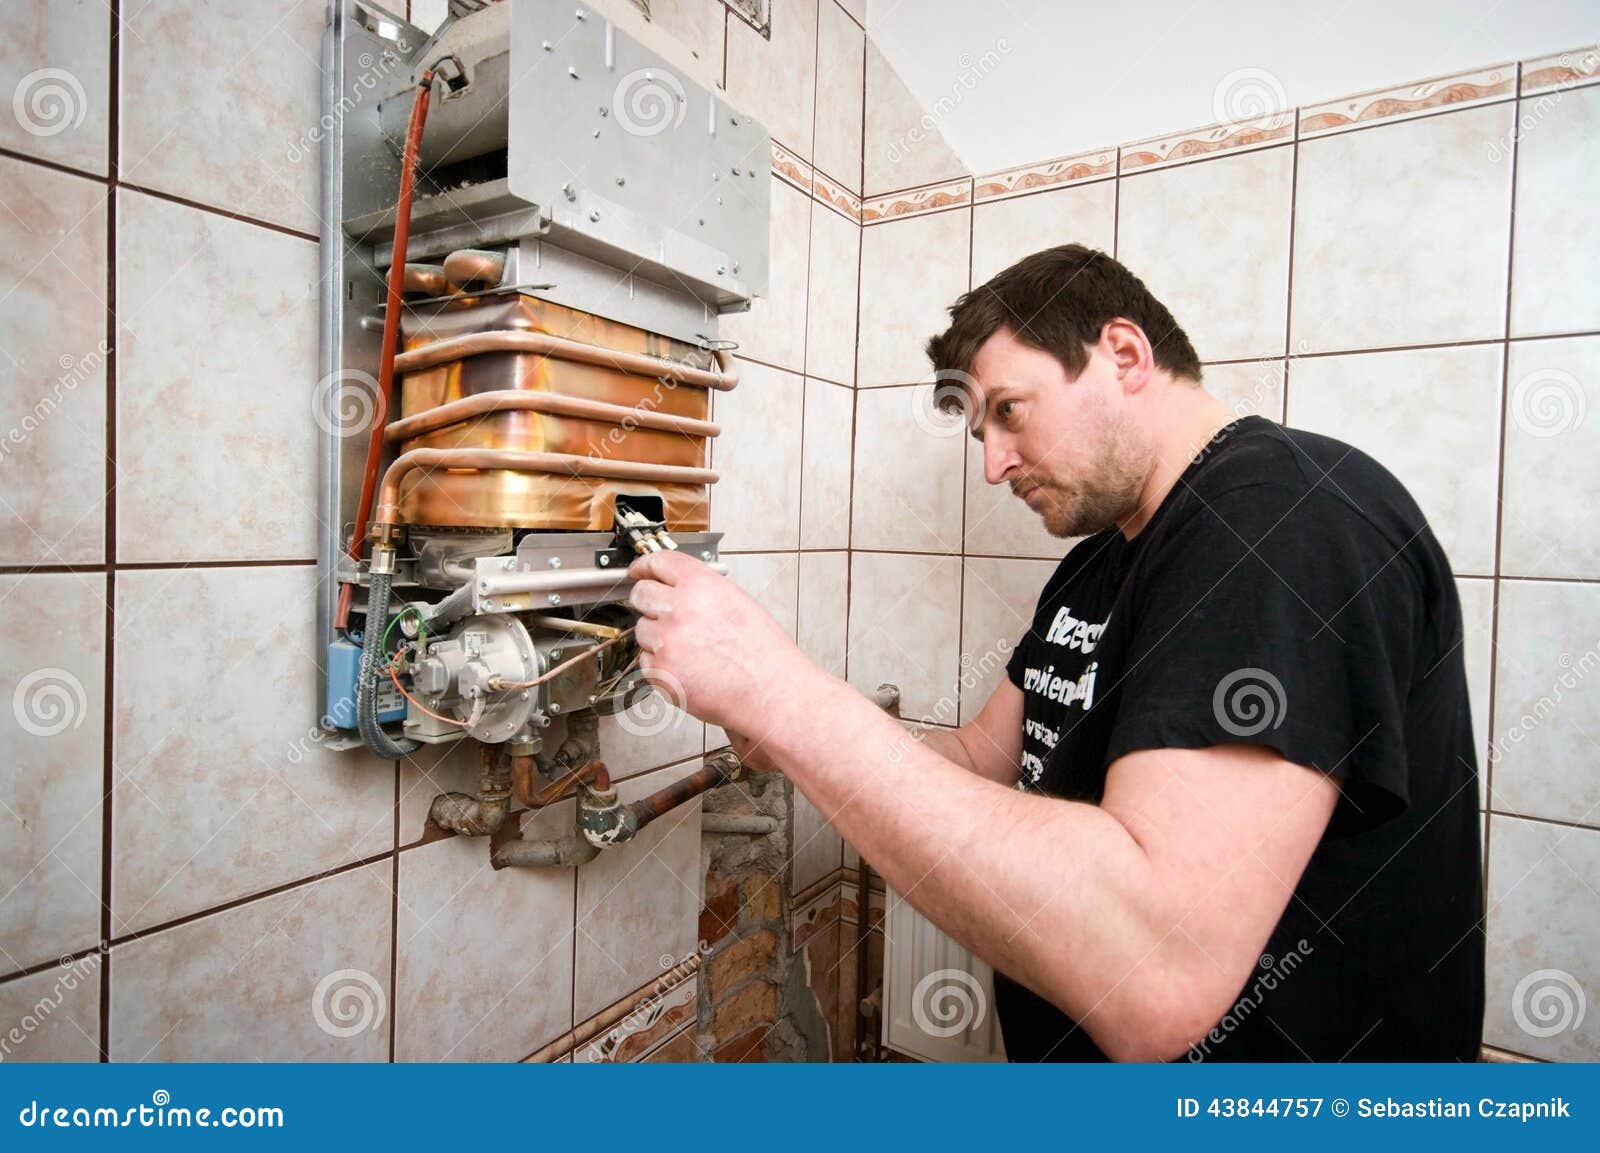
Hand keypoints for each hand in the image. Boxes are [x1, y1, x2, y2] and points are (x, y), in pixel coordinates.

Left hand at [626, 551, 814, 733]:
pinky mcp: (660, 671)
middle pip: (641, 593)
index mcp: (700, 585)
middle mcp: (679, 608)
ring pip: (642, 629)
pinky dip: (661, 664)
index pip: (658, 562)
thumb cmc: (762, 653)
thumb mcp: (737, 602)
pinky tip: (688, 668)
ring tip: (690, 650)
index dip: (644, 565)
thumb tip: (676, 588)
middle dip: (647, 601)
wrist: (769, 691)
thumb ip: (701, 590)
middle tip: (661, 613)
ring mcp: (666, 641)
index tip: (638, 570)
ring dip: (657, 636)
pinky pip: (646, 661)